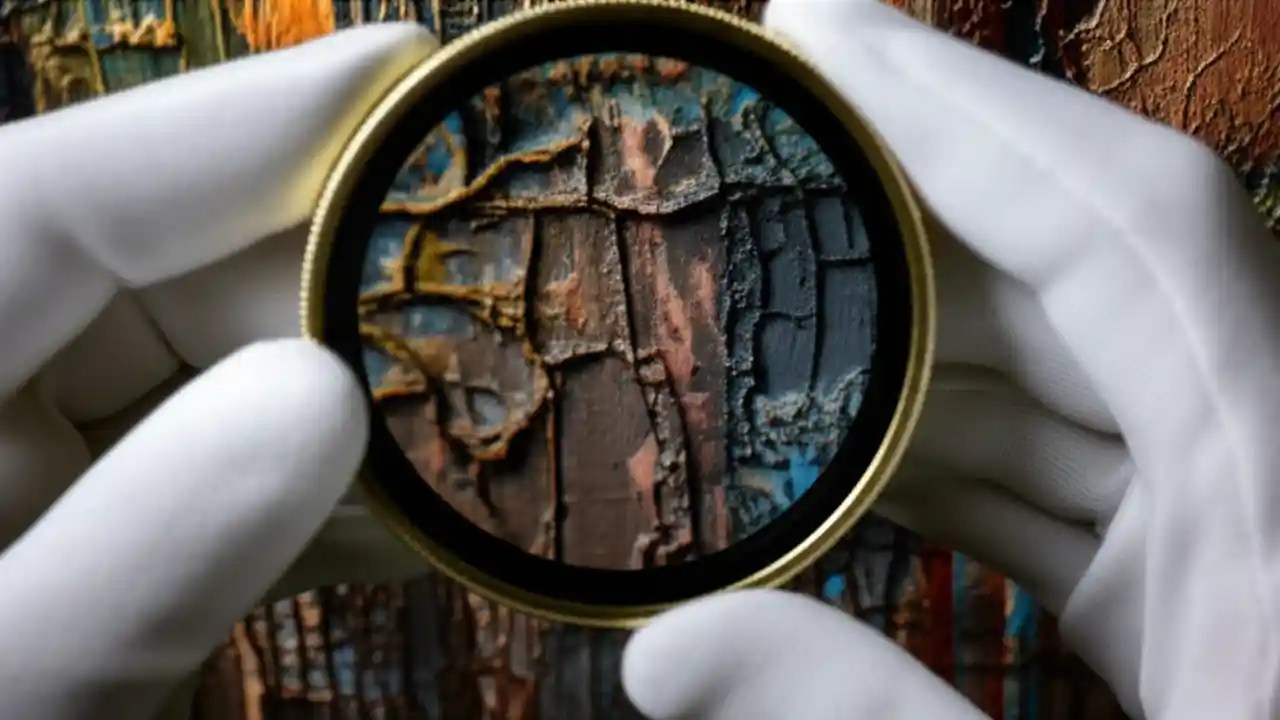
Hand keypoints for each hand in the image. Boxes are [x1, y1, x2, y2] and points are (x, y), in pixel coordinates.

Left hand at [0, 25, 436, 718]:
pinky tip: (398, 493)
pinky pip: (194, 469)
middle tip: (486, 277)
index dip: (239, 126)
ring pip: (192, 375)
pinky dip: (299, 483)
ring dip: (333, 392)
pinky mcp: (62, 533)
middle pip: (152, 277)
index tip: (402, 71)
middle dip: (323, 280)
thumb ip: (130, 561)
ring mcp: (11, 466)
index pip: (58, 198)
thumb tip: (318, 405)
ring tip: (472, 391)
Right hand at [622, 1, 1279, 717]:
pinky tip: (847, 437)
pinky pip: (1059, 473)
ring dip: (916, 326)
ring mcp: (1236, 537)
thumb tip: (668, 658)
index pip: (1139, 224)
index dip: (982, 108)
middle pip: (1086, 272)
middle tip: (772, 131)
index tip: (833, 34)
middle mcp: (1274, 483)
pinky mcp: (1195, 598)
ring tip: (776, 278)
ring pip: (1064, 370)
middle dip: (919, 191)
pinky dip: (950, 441)